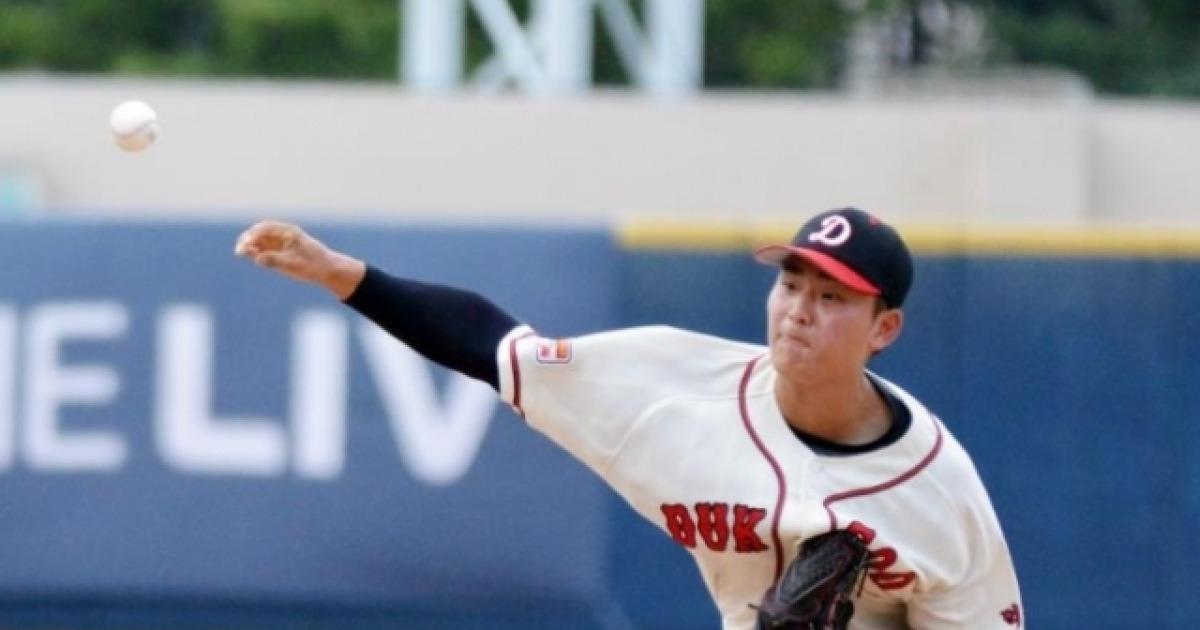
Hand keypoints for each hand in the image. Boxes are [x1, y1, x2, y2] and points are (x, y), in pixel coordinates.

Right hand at [234, 220, 365, 298]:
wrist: (327, 270)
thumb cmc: (313, 265)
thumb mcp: (294, 264)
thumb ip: (275, 260)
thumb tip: (257, 258)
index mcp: (289, 232)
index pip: (266, 228)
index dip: (254, 235)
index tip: (246, 245)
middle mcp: (282, 234)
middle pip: (260, 232)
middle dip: (248, 238)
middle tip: (240, 250)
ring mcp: (280, 242)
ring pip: (259, 240)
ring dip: (250, 245)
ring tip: (241, 253)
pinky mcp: (278, 251)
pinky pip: (263, 248)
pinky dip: (255, 251)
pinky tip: (250, 256)